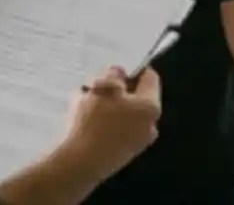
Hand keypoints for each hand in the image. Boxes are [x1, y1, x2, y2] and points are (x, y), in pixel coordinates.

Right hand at [58, 66, 161, 182]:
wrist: (82, 164)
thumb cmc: (95, 122)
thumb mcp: (103, 88)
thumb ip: (114, 75)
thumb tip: (120, 74)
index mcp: (151, 106)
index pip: (150, 78)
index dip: (133, 69)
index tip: (114, 70)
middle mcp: (151, 125)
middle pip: (138, 97)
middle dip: (118, 89)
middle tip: (97, 87)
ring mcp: (138, 142)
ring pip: (126, 113)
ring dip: (109, 106)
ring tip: (87, 104)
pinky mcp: (124, 154)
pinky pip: (119, 130)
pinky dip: (106, 123)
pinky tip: (87, 123)